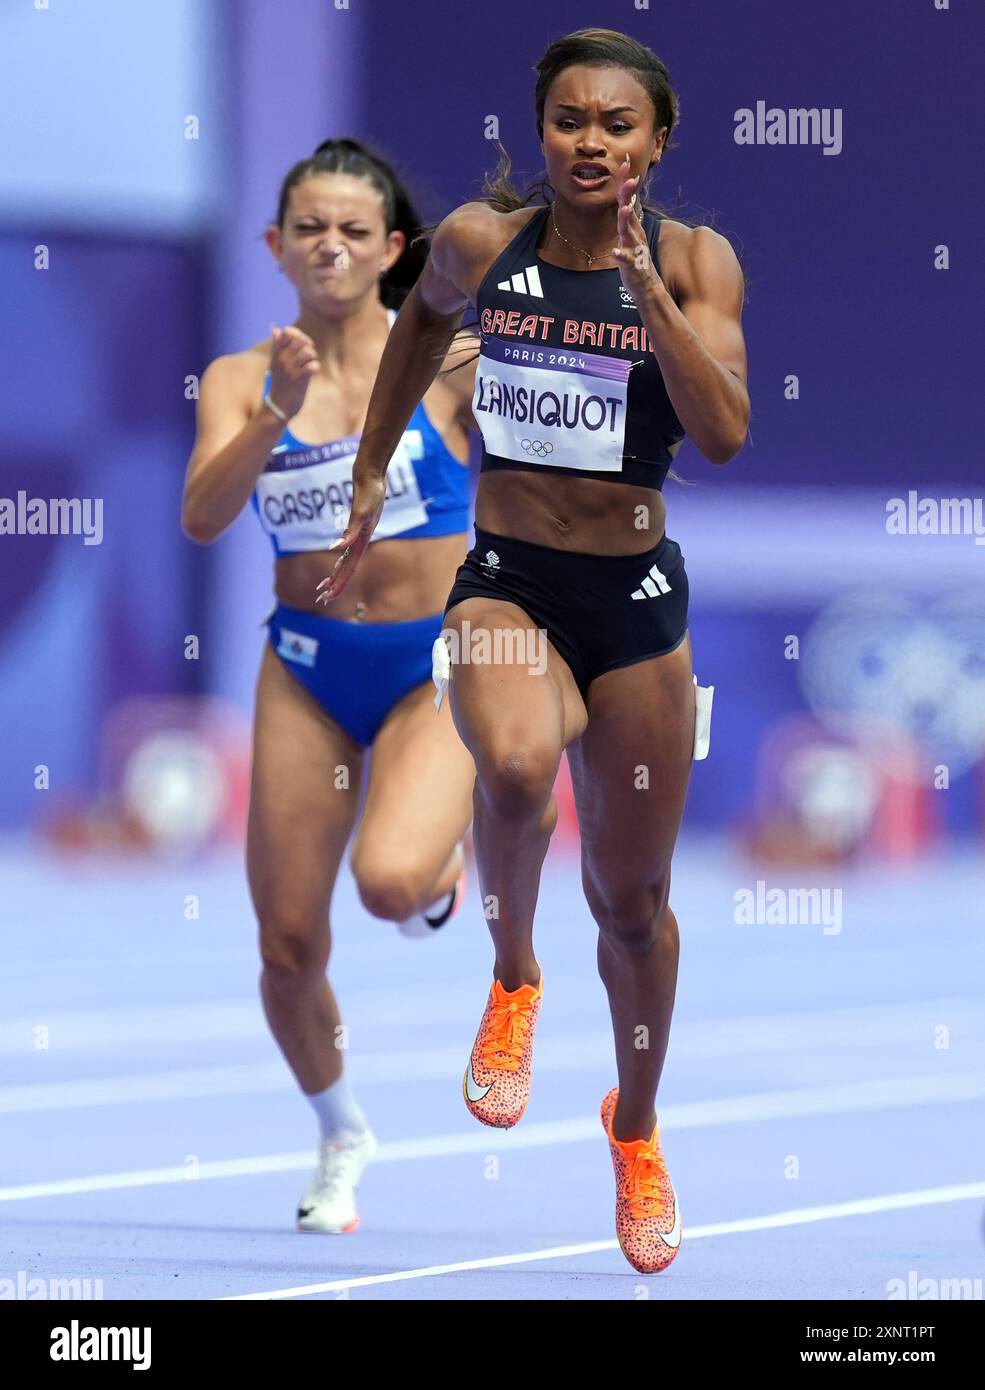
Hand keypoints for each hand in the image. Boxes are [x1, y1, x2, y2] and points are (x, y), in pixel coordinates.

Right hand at [266, 325, 318, 420]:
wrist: (277, 408)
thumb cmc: (280, 385)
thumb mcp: (275, 364)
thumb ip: (278, 346)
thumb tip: (276, 328)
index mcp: (276, 354)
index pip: (287, 332)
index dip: (298, 335)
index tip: (302, 345)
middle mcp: (282, 359)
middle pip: (300, 341)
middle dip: (308, 346)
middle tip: (308, 357)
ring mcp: (291, 370)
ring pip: (308, 351)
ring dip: (313, 357)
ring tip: (310, 365)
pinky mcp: (299, 381)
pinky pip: (312, 366)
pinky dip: (315, 368)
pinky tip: (312, 373)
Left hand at [315, 474, 386, 603]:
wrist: (372, 474)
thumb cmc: (370, 492)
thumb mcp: (361, 512)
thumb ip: (351, 531)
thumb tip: (337, 548)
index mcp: (362, 541)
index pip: (349, 569)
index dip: (338, 584)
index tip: (327, 597)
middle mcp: (360, 540)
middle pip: (346, 569)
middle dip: (334, 585)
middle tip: (321, 599)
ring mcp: (359, 534)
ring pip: (346, 560)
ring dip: (336, 573)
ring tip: (324, 586)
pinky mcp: (356, 525)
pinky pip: (346, 547)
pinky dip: (340, 557)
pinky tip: (336, 560)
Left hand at [610, 155, 662, 301]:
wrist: (646, 286)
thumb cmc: (635, 259)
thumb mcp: (630, 235)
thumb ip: (627, 217)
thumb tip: (626, 197)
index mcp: (632, 226)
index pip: (627, 199)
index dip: (624, 181)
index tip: (624, 161)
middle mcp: (634, 233)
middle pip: (629, 210)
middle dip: (628, 194)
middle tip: (630, 178)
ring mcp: (633, 249)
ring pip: (629, 232)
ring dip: (626, 220)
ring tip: (624, 209)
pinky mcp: (631, 265)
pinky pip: (626, 259)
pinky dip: (621, 255)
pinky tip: (616, 252)